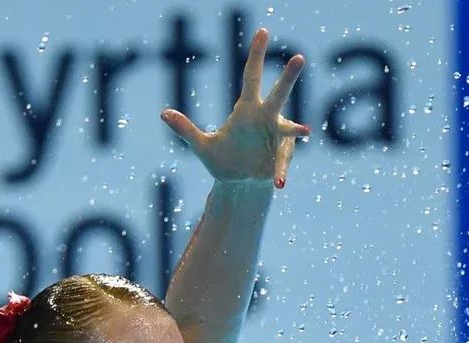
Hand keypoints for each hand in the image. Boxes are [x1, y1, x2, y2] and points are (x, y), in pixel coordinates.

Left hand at [160, 28, 308, 188]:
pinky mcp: (280, 158)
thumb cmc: (223, 161)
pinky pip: (282, 163)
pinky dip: (281, 173)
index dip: (256, 54)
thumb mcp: (202, 147)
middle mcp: (266, 119)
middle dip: (288, 78)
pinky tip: (279, 184)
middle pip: (278, 94)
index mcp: (247, 110)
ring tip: (305, 131)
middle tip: (299, 57)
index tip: (263, 32)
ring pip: (289, 129)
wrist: (240, 184)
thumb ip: (186, 130)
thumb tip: (163, 113)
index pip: (251, 76)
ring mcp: (276, 139)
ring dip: (296, 129)